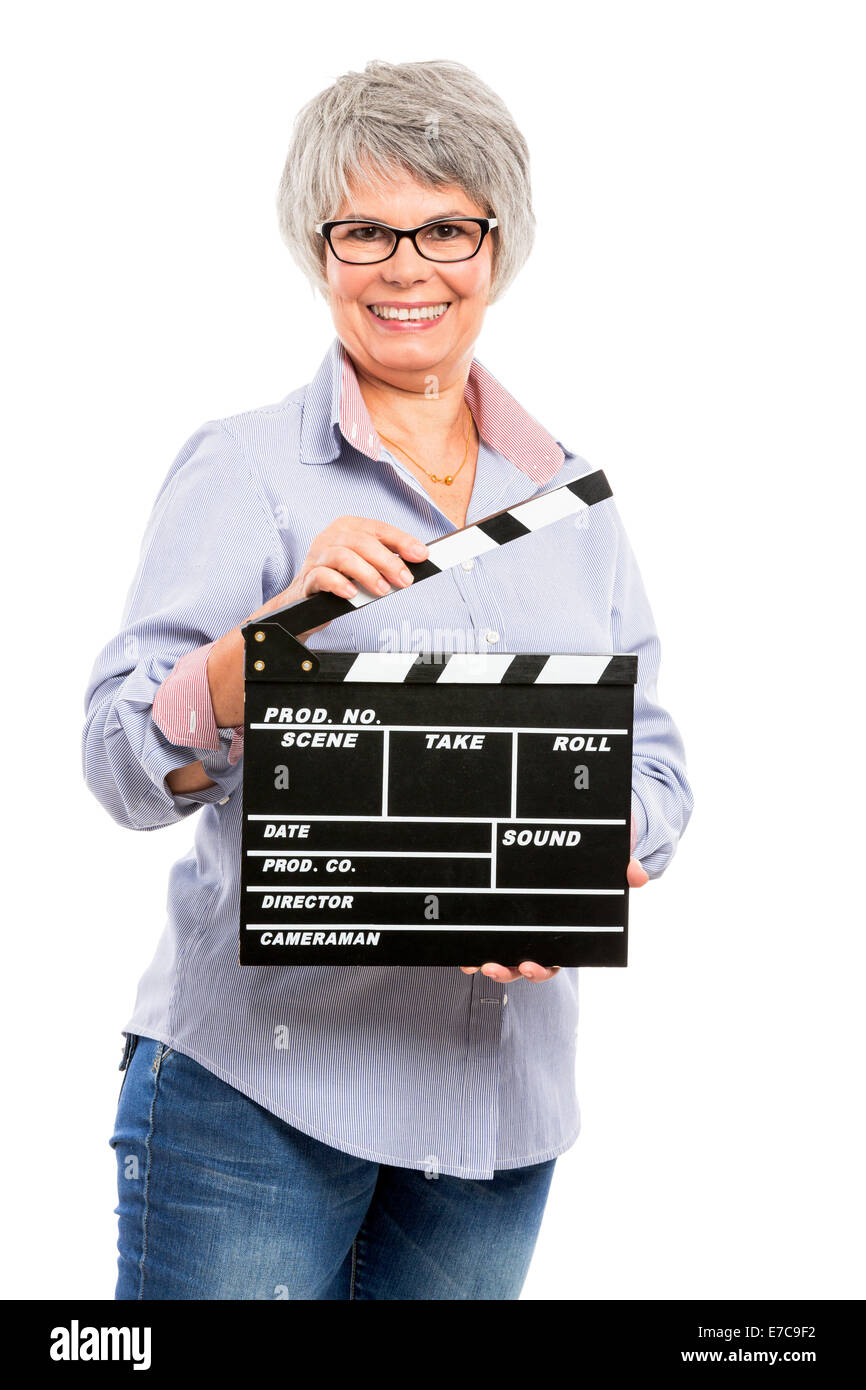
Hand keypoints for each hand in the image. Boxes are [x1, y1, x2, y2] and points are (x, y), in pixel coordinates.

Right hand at [248, 516, 428, 640]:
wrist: (303, 604)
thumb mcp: (364, 566)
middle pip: (362, 542)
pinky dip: (339, 584)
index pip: (377, 529)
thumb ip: (385, 561)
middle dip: (387, 560)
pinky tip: (352, 594)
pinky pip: (322, 576)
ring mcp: (316, 557)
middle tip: (405, 579)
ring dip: (367, 573)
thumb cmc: (338, 580)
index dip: (401, 540)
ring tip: (382, 590)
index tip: (421, 554)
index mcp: (347, 528)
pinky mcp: (307, 579)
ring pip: (343, 556)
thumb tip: (416, 560)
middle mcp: (330, 537)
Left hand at [460, 856, 648, 980]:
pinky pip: (485, 936)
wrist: (574, 833)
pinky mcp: (498, 914)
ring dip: (491, 965)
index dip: (543, 968)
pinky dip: (471, 947)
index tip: (530, 966)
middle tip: (498, 968)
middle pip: (525, 964)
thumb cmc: (592, 852)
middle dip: (510, 972)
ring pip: (504, 956)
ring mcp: (517, 926)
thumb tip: (639, 876)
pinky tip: (461, 951)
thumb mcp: (607, 854)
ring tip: (479, 964)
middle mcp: (540, 934)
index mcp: (565, 929)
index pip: (556, 958)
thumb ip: (622, 864)